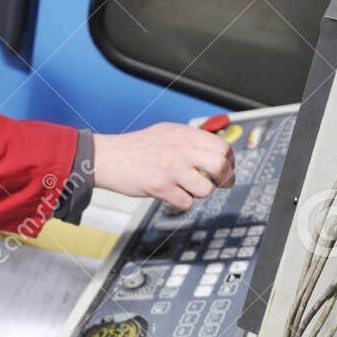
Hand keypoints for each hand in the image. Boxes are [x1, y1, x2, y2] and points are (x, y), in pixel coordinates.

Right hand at [94, 122, 235, 211]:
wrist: (107, 157)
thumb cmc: (135, 147)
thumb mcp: (166, 132)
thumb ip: (190, 140)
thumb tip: (216, 152)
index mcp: (183, 134)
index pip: (222, 146)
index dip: (229, 161)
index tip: (226, 168)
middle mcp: (180, 149)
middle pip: (221, 166)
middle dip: (225, 179)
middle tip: (220, 184)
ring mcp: (171, 168)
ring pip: (206, 189)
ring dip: (200, 193)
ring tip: (187, 188)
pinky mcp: (160, 187)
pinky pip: (186, 203)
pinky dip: (182, 203)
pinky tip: (172, 195)